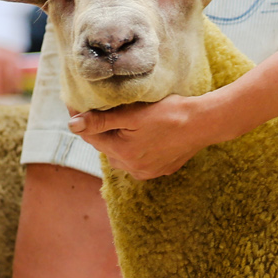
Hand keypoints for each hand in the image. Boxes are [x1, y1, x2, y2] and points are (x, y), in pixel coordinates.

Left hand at [69, 94, 221, 178]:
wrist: (204, 122)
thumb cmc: (169, 113)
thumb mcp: (132, 114)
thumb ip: (101, 120)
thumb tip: (73, 125)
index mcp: (122, 154)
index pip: (91, 137)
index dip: (82, 120)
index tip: (77, 105)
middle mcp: (133, 169)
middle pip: (106, 147)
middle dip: (101, 130)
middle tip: (102, 109)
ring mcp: (148, 172)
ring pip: (121, 154)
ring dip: (118, 140)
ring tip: (123, 121)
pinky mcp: (162, 169)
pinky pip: (139, 159)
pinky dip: (135, 147)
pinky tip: (143, 133)